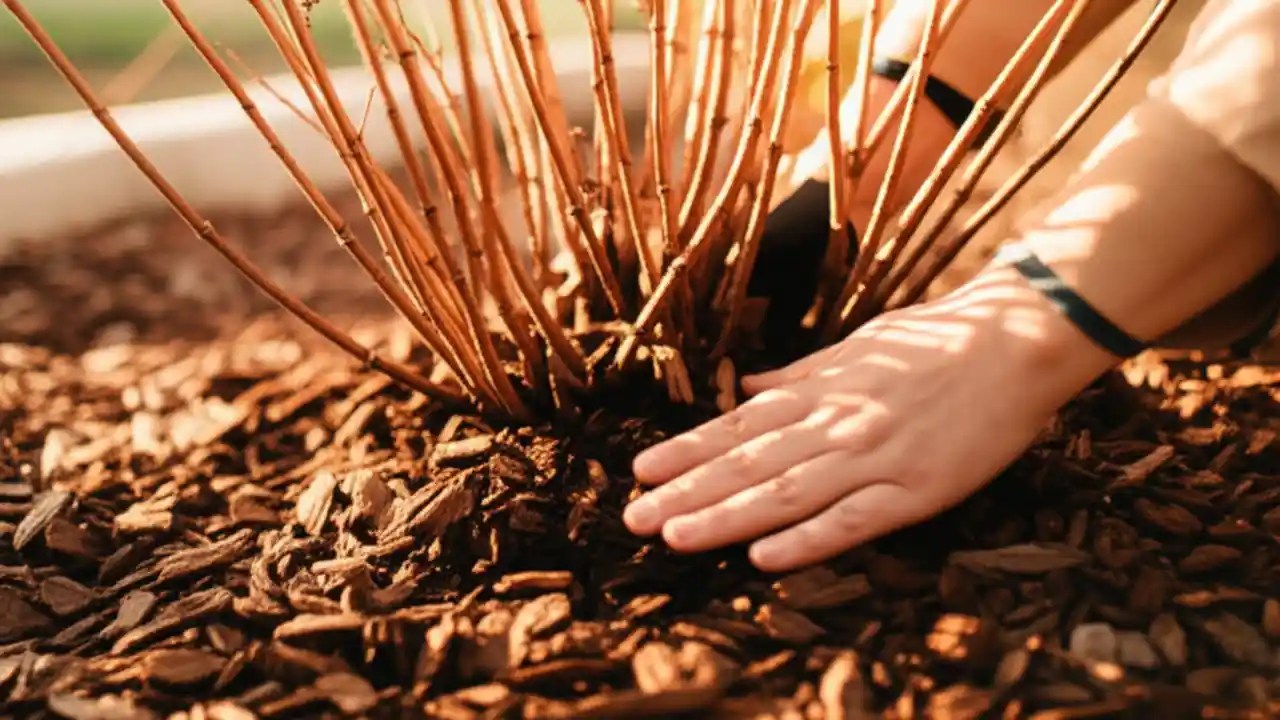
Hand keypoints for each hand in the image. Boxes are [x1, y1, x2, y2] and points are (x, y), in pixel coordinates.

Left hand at [624, 265, 1114, 571]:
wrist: (1016, 336)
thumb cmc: (936, 342)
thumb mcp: (858, 347)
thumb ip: (800, 374)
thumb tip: (748, 388)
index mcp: (821, 390)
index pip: (739, 428)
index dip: (687, 451)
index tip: (641, 471)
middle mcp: (836, 423)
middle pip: (748, 464)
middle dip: (687, 492)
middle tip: (636, 518)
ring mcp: (874, 455)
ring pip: (786, 492)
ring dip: (725, 516)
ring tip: (676, 537)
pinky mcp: (917, 487)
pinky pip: (854, 519)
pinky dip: (807, 538)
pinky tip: (765, 558)